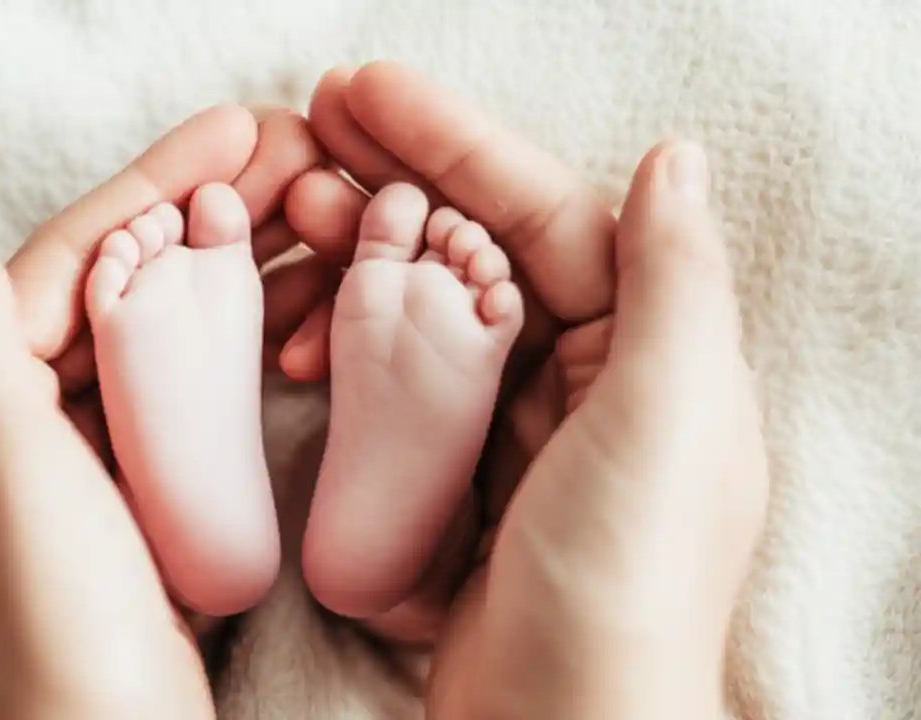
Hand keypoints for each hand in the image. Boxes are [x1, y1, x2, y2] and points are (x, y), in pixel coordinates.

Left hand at [0, 105, 320, 718]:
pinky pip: (183, 404)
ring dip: (224, 276)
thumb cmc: (41, 624)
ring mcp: (82, 473)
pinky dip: (231, 353)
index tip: (230, 134)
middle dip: (198, 223)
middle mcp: (11, 434)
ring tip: (303, 216)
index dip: (146, 193)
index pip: (54, 269)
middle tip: (285, 159)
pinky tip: (283, 311)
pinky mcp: (140, 508)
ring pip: (154, 345)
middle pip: (112, 297)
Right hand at [283, 63, 766, 716]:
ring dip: (354, 272)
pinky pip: (393, 397)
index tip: (362, 91)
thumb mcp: (668, 417)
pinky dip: (345, 362)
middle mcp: (582, 388)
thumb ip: (672, 281)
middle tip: (301, 150)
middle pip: (472, 255)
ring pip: (422, 320)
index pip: (543, 212)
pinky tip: (298, 352)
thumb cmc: (621, 585)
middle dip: (388, 191)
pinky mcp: (453, 491)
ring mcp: (511, 440)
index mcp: (645, 356)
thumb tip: (672, 158)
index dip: (453, 141)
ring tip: (286, 240)